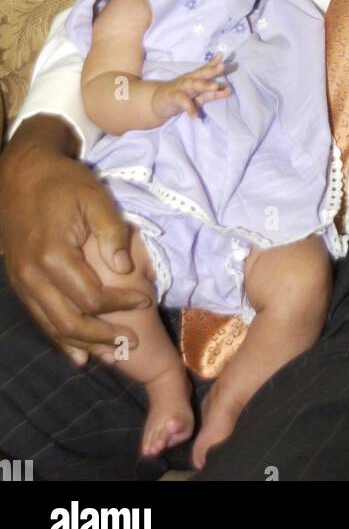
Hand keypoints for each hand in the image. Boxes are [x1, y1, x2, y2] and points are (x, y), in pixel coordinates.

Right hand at [0, 116, 150, 363]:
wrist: (20, 173)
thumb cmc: (63, 182)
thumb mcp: (94, 196)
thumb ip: (112, 232)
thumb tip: (126, 270)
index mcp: (53, 256)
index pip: (92, 297)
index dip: (122, 304)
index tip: (148, 299)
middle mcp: (33, 276)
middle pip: (70, 322)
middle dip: (104, 336)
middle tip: (132, 341)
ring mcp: (22, 283)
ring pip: (53, 327)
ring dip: (83, 345)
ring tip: (112, 355)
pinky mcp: (20, 283)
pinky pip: (40, 319)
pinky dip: (60, 339)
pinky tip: (78, 355)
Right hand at [151, 52, 230, 120]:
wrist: (156, 102)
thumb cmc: (181, 96)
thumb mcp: (198, 95)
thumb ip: (214, 93)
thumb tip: (229, 89)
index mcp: (195, 78)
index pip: (205, 69)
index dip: (214, 63)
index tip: (222, 55)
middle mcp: (188, 80)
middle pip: (200, 74)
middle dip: (211, 70)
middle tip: (222, 66)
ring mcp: (179, 88)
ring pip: (192, 84)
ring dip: (204, 85)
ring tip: (215, 87)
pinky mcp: (172, 98)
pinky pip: (182, 101)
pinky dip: (189, 107)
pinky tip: (195, 115)